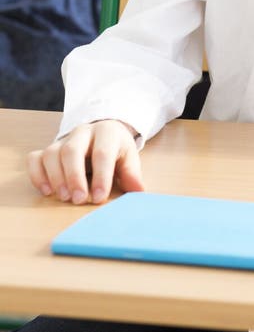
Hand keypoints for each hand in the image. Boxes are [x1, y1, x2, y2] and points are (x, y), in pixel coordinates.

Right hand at [27, 120, 143, 204]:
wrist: (101, 133)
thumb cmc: (115, 149)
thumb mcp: (128, 156)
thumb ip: (131, 173)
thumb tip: (138, 192)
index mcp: (106, 132)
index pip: (102, 152)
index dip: (101, 176)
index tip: (99, 197)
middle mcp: (82, 133)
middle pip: (72, 150)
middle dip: (74, 177)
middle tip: (78, 199)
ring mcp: (63, 140)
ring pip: (52, 154)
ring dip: (55, 177)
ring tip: (63, 197)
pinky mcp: (47, 149)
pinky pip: (35, 158)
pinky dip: (37, 175)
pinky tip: (46, 191)